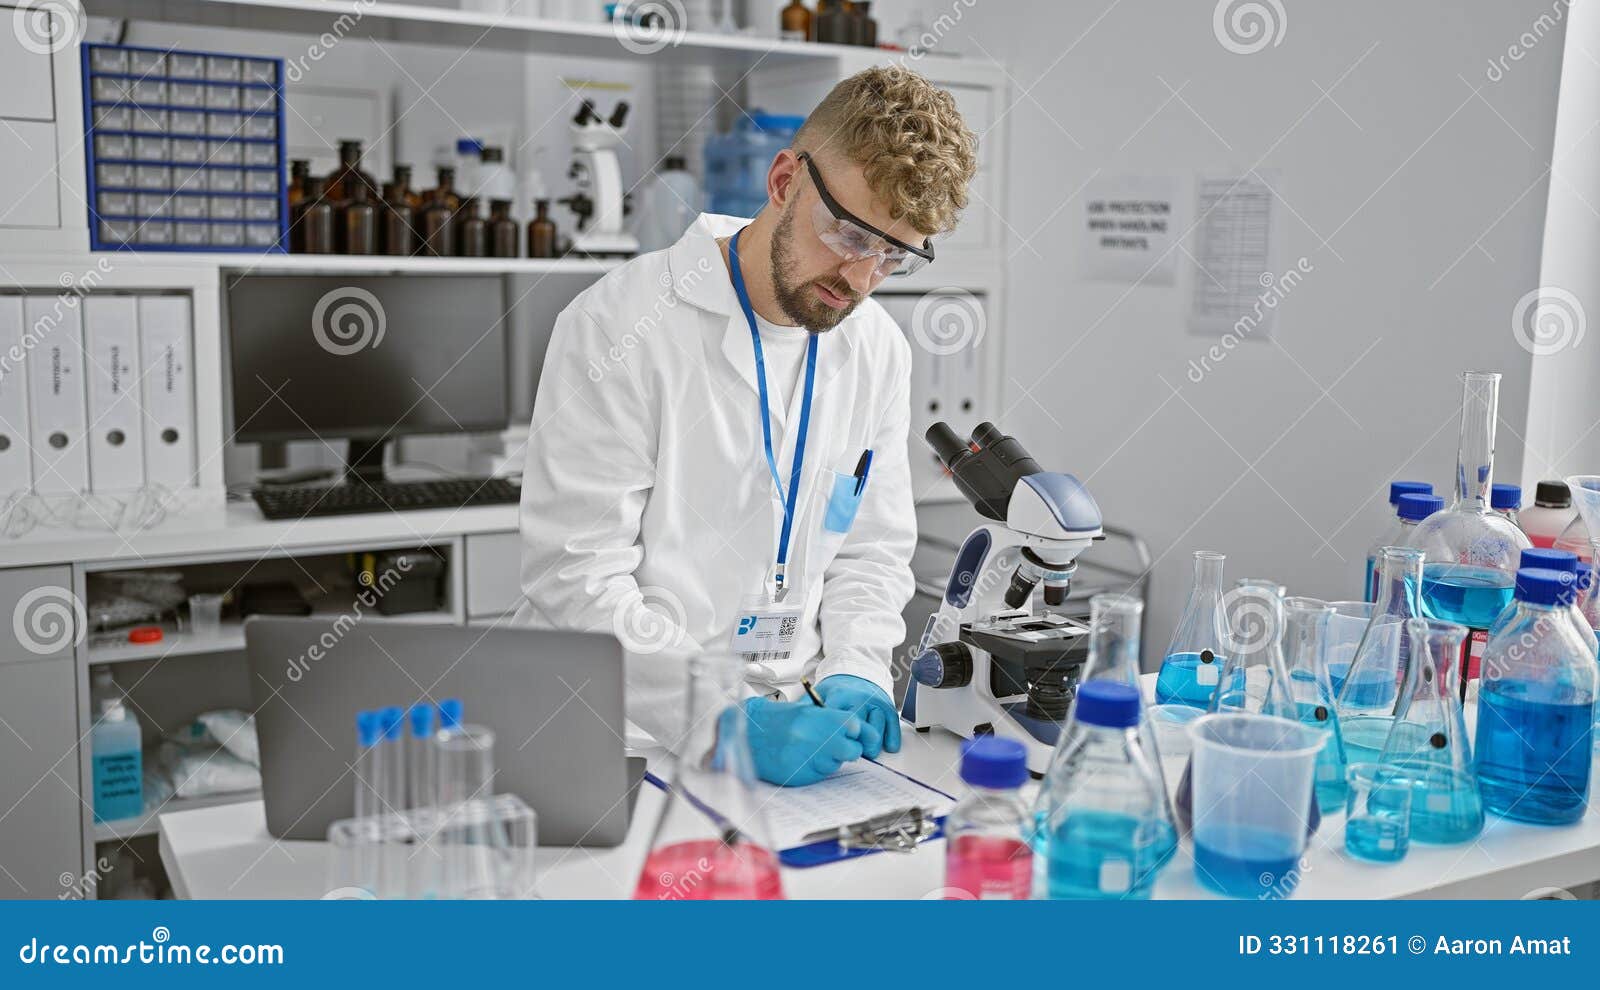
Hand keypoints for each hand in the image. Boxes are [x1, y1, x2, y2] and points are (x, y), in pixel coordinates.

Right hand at [733, 697, 869, 786]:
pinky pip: (820, 775)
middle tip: (838, 746)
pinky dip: (815, 768)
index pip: (855, 726)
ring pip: (836, 764)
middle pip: (852, 750)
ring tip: (811, 751)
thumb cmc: (773, 721)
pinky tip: (801, 759)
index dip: (857, 731)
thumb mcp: (803, 710)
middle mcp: (814, 738)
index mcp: (817, 717)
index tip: (852, 733)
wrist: (744, 734)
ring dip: (830, 759)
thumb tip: (855, 729)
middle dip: (849, 749)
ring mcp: (807, 759)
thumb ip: (828, 719)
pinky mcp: (799, 776)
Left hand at [814, 674, 901, 756]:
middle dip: (855, 743)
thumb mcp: (819, 693)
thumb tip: (794, 724)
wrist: (858, 672)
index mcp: (838, 695)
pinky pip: (892, 724)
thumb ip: (808, 708)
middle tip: (850, 753)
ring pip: (877, 726)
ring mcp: (874, 702)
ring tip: (867, 752)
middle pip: (859, 725)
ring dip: (873, 744)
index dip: (835, 738)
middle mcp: (859, 697)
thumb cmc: (838, 690)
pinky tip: (888, 747)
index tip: (832, 748)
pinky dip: (891, 738)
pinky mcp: (887, 707)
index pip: (837, 720)